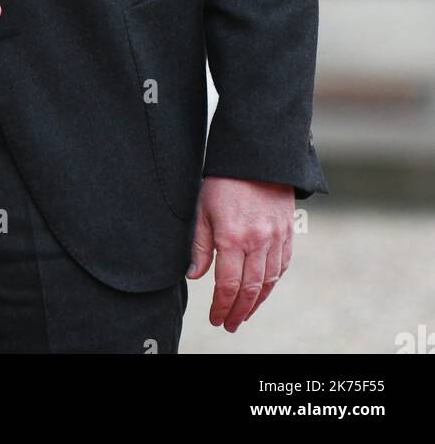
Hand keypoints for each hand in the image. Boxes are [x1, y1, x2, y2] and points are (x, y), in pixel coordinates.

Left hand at [186, 176, 293, 330]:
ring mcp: (276, 238)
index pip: (228, 285)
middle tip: (229, 325)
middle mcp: (258, 242)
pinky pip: (282, 266)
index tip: (215, 318)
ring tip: (244, 314)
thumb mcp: (203, 209)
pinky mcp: (288, 232)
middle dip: (239, 312)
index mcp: (233, 237)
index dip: (221, 306)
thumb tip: (194, 275)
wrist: (257, 156)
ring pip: (269, 282)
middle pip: (250, 289)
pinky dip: (272, 283)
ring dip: (256, 303)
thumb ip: (200, 245)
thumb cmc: (224, 181)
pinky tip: (263, 290)